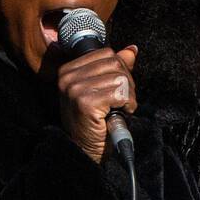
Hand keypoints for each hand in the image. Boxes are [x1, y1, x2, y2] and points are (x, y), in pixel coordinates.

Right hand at [56, 44, 137, 163]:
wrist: (84, 148)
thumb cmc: (92, 120)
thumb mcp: (100, 88)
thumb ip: (114, 68)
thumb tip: (131, 50)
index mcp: (68, 69)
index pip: (107, 53)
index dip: (120, 70)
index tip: (117, 88)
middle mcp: (68, 77)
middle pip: (115, 63)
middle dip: (126, 83)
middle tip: (121, 101)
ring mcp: (75, 89)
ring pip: (120, 78)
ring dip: (128, 96)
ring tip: (119, 108)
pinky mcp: (86, 102)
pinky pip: (121, 94)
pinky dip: (127, 105)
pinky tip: (119, 113)